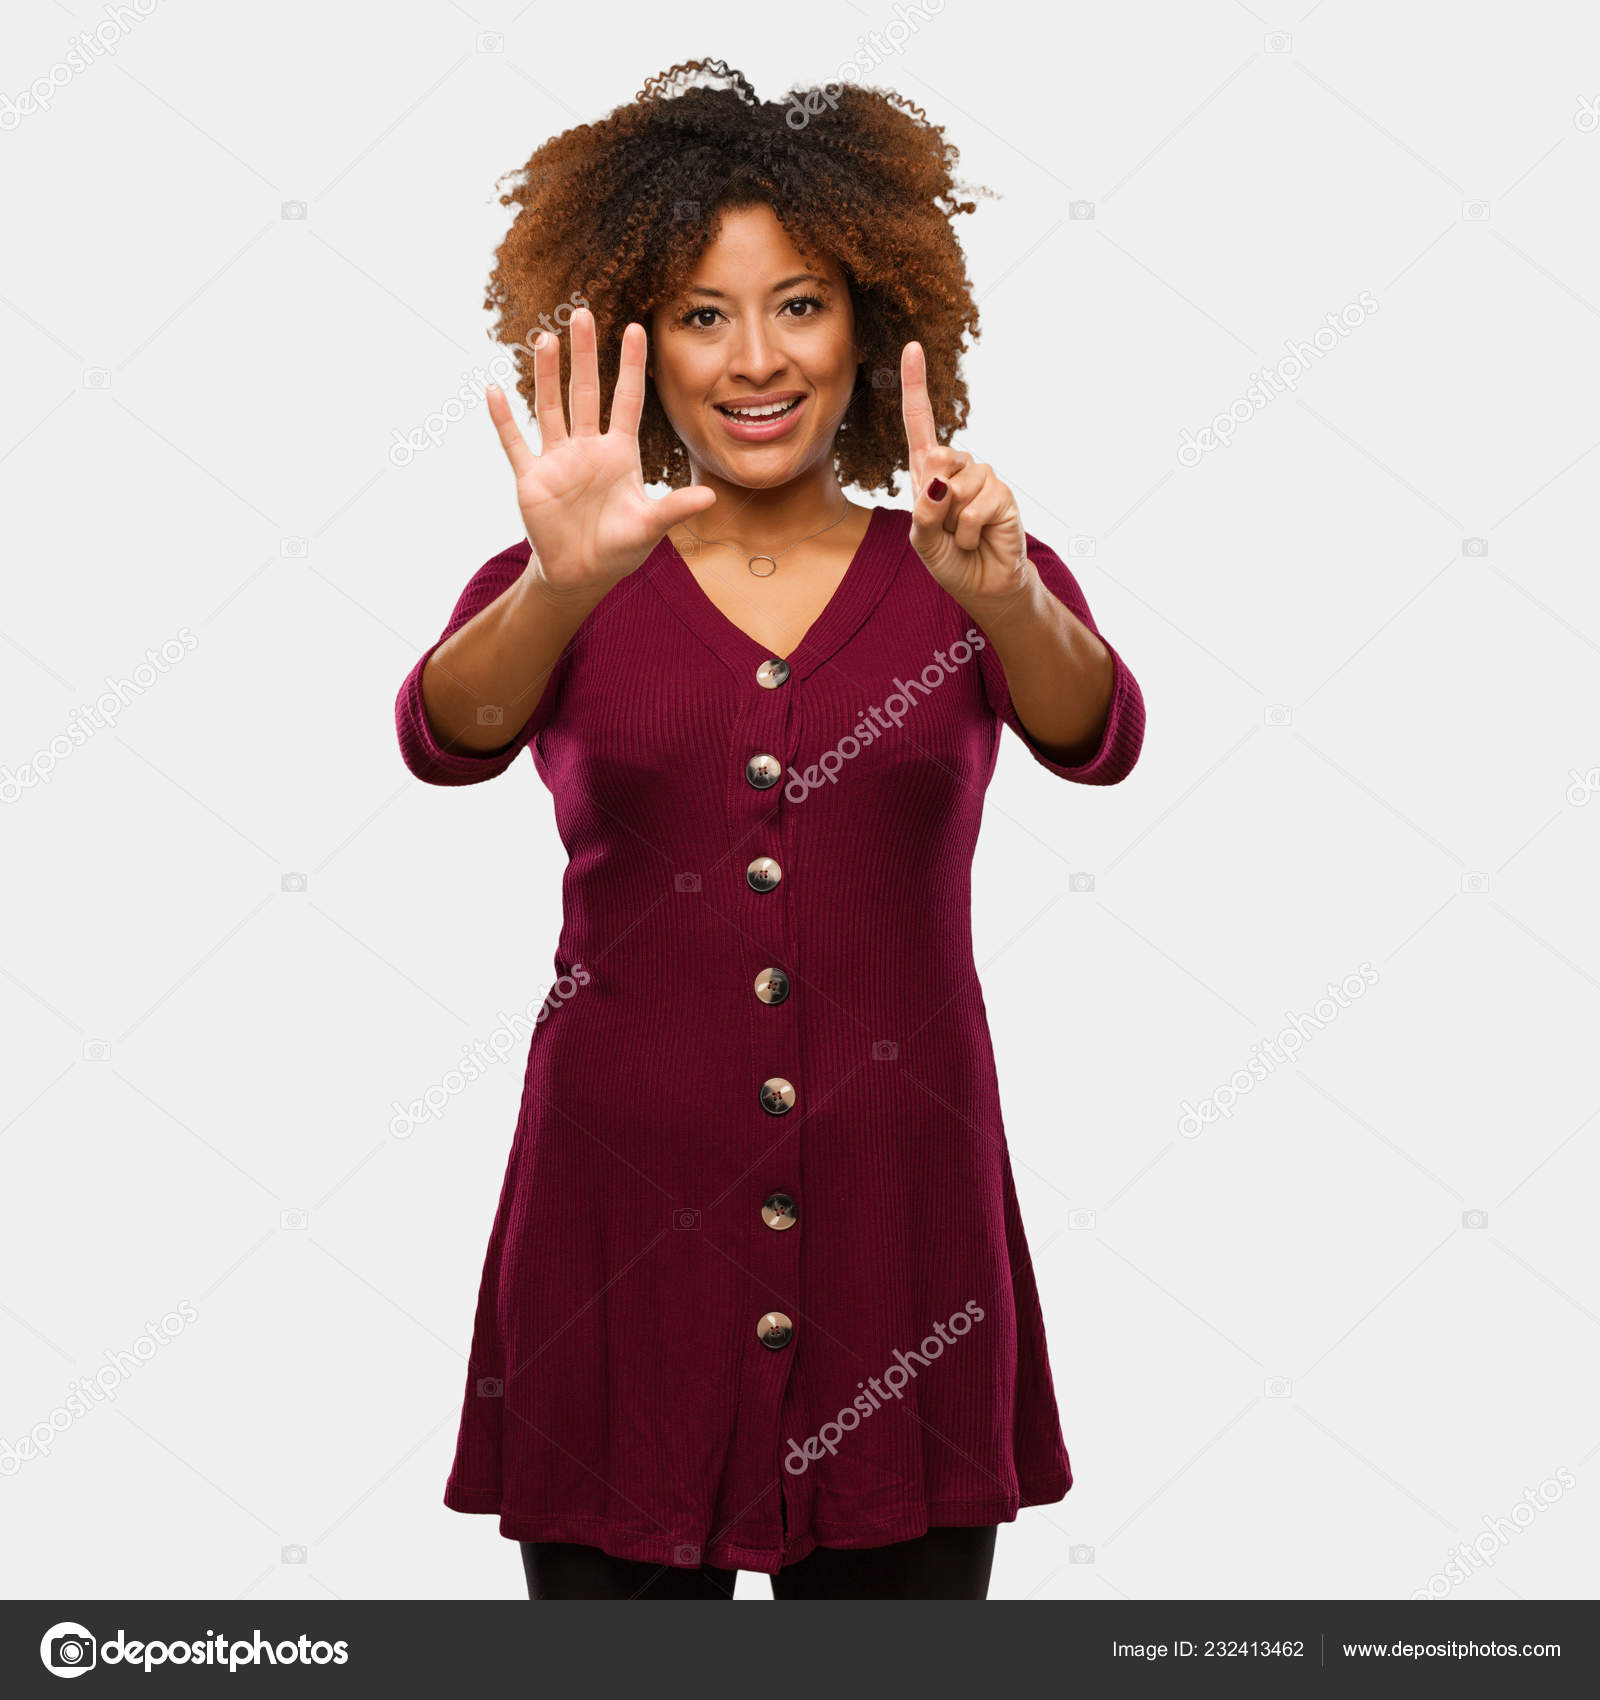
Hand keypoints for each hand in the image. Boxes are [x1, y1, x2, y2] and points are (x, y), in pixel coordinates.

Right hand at [487, 307, 714, 596]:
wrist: (581, 575)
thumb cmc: (619, 548)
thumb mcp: (649, 527)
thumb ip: (675, 508)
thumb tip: (711, 497)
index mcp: (620, 453)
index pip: (627, 400)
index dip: (631, 365)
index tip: (635, 327)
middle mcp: (588, 448)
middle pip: (586, 391)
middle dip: (584, 353)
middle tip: (581, 312)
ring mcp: (558, 460)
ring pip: (551, 408)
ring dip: (546, 375)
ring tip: (544, 338)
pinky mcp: (532, 478)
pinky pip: (515, 443)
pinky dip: (504, 419)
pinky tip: (494, 390)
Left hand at [900, 340, 1030, 610]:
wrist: (982, 584)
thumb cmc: (949, 559)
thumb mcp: (922, 540)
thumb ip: (922, 512)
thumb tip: (938, 480)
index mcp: (928, 470)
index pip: (919, 421)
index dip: (915, 384)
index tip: (912, 347)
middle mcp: (956, 466)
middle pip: (936, 458)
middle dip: (933, 502)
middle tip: (944, 528)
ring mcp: (982, 478)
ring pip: (956, 487)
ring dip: (951, 523)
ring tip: (961, 536)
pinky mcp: (1002, 495)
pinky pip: (975, 508)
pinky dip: (968, 532)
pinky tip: (976, 539)